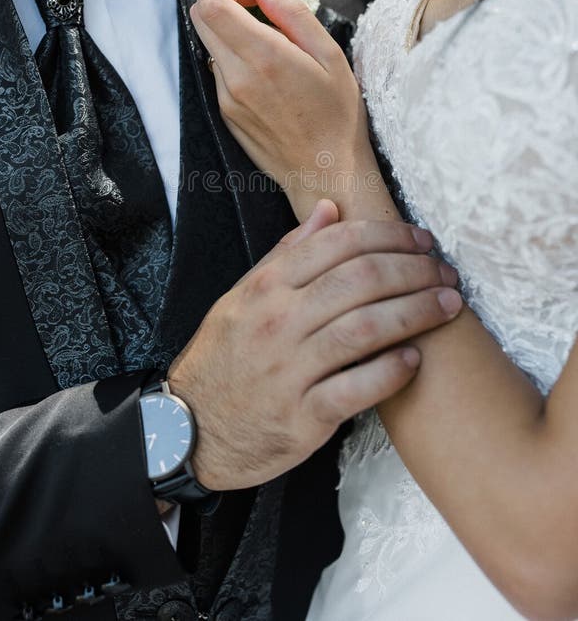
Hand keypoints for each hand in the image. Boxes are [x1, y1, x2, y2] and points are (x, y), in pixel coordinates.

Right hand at [168, 201, 461, 490]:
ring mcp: (289, 370)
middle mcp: (277, 322)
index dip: (390, 236)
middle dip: (414, 270)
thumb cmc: (226, 357)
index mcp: (266, 286)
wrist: (190, 428)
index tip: (422, 240)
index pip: (339, 243)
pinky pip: (356, 389)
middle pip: (360, 280)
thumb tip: (329, 210)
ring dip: (417, 313)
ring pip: (365, 329)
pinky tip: (415, 361)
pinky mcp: (302, 418)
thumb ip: (288, 253)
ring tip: (449, 306)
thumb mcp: (244, 296)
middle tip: (445, 272)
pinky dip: (391, 373)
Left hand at [191, 0, 380, 220]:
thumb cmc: (337, 116)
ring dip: (226, 23)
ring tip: (263, 28)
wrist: (324, 172)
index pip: (213, 3)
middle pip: (202, 18)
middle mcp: (236, 77)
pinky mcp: (226, 112)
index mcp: (264, 58)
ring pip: (209, 42)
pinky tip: (262, 60)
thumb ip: (293, 15)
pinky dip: (231, 50)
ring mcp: (226, 96)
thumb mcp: (330, 56)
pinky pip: (218, 67)